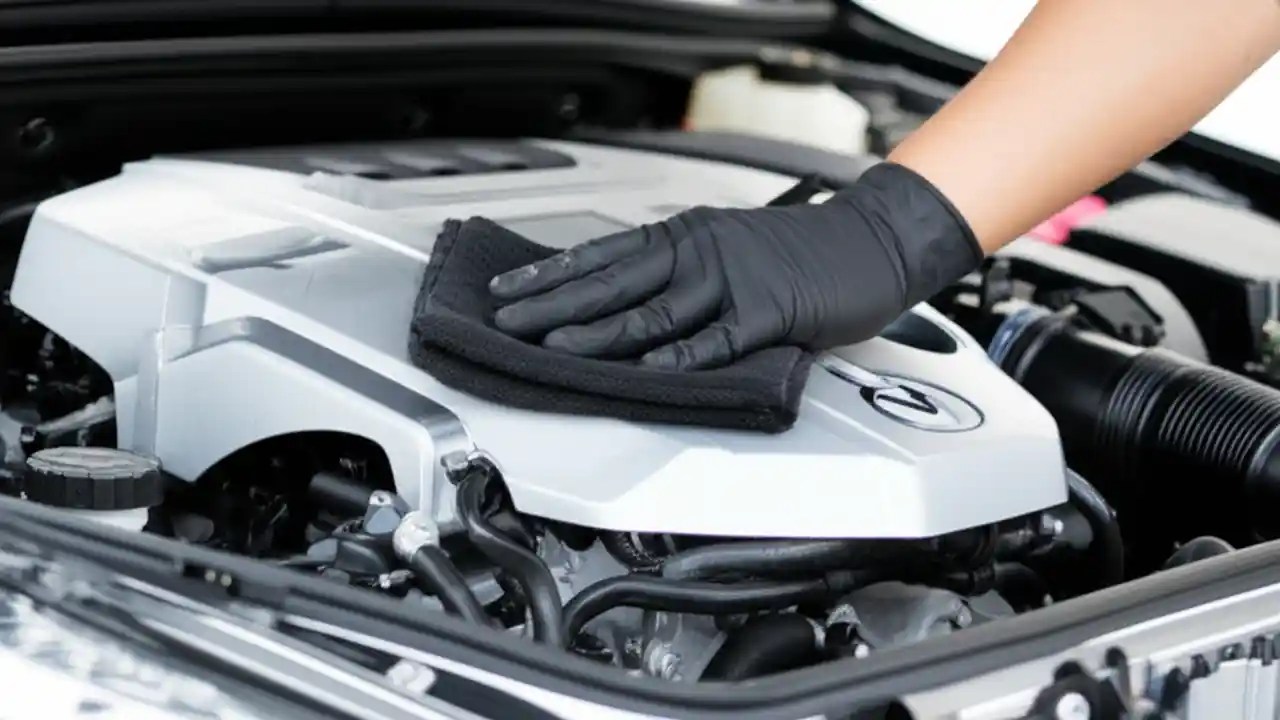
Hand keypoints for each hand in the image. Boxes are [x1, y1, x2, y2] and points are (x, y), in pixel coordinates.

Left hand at [489, 162, 982, 369]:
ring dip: (601, 332)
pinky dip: (682, 356)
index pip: (600, 255)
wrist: (869, 242)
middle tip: (507, 324)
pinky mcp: (770, 310)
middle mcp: (699, 251)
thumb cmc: (795, 250)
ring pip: (654, 312)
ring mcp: (733, 280)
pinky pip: (719, 339)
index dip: (548, 275)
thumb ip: (674, 271)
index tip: (504, 292)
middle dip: (553, 304)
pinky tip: (650, 368)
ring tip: (556, 346)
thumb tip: (616, 298)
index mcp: (684, 234)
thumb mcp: (722, 244)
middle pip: (612, 282)